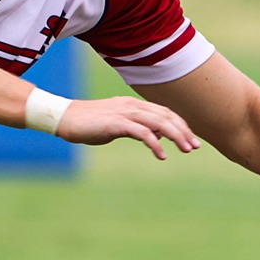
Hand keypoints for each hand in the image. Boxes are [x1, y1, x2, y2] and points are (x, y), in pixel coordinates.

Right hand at [56, 97, 199, 159]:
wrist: (64, 118)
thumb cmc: (90, 123)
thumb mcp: (118, 124)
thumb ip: (138, 128)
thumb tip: (157, 136)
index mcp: (134, 104)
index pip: (164, 112)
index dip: (180, 124)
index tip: (191, 138)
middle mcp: (132, 106)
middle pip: (166, 116)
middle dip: (184, 131)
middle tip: (195, 147)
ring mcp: (125, 113)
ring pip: (159, 122)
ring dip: (176, 136)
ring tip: (186, 150)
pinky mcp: (116, 123)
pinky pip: (142, 133)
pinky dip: (155, 143)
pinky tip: (161, 155)